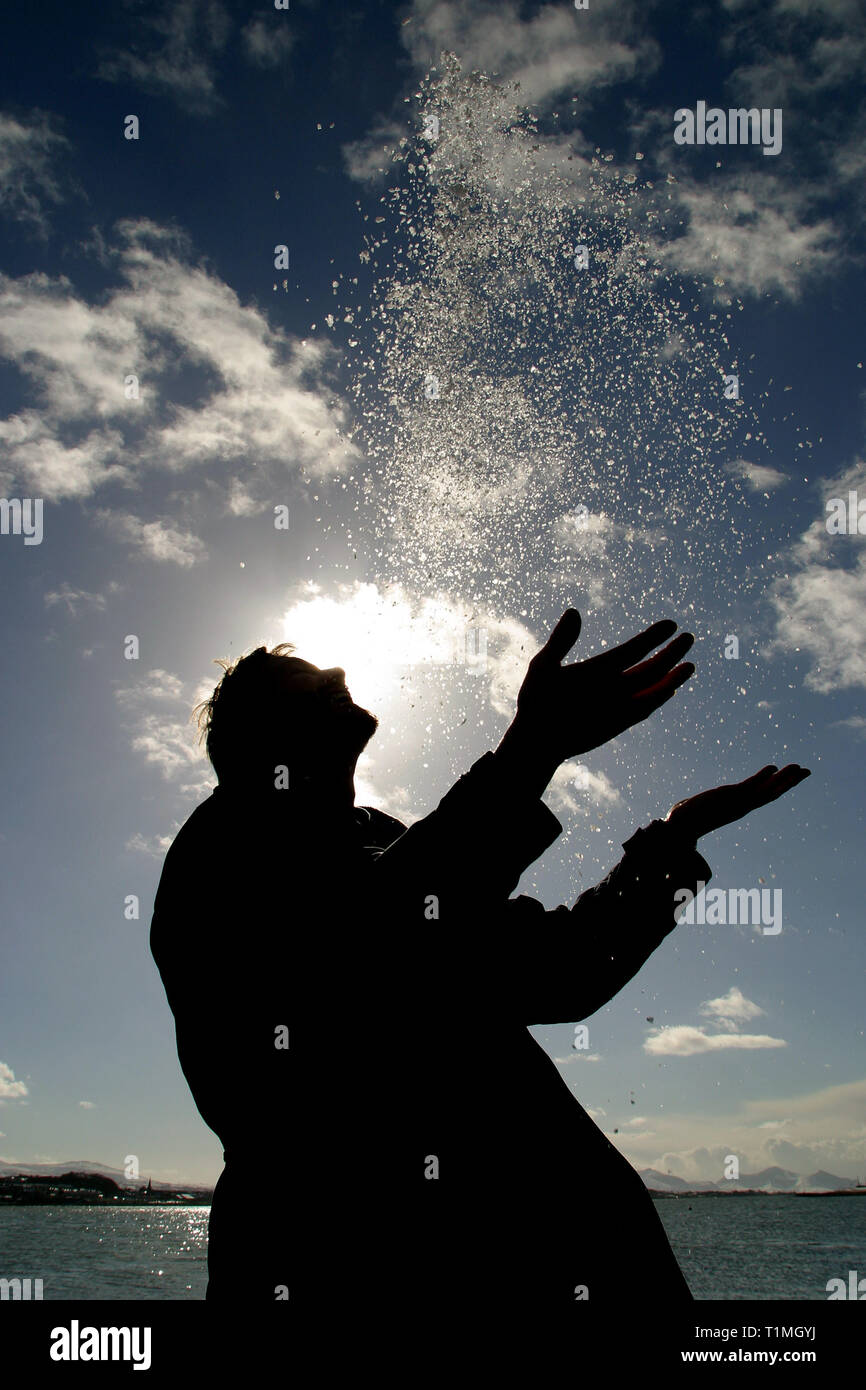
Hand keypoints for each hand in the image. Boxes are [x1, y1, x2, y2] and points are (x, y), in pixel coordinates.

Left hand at [509, 609, 694, 761]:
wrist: (535, 736)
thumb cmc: (536, 700)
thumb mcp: (544, 666)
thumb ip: (561, 641)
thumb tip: (574, 612)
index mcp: (601, 667)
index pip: (634, 649)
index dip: (653, 637)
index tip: (670, 624)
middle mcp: (615, 684)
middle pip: (650, 666)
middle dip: (670, 653)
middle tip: (688, 637)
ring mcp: (619, 703)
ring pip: (652, 688)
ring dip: (671, 678)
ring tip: (689, 665)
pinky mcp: (619, 722)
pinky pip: (643, 710)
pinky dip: (656, 700)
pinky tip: (671, 689)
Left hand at [666, 764, 810, 841]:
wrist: (677, 829)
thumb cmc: (685, 822)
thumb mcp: (702, 808)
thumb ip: (708, 805)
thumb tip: (701, 810)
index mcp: (738, 808)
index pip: (764, 796)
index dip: (780, 787)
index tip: (793, 778)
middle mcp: (741, 806)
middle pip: (772, 793)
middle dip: (790, 782)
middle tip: (807, 771)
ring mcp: (737, 802)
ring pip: (766, 790)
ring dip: (783, 779)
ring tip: (798, 768)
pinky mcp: (729, 797)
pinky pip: (750, 786)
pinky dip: (763, 777)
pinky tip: (773, 768)